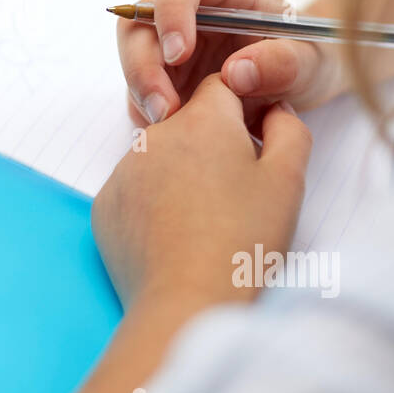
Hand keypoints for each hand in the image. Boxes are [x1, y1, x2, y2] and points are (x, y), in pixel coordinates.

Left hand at [91, 74, 311, 308]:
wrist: (187, 305)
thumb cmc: (243, 243)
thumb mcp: (287, 180)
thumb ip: (288, 128)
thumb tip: (274, 109)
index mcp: (202, 121)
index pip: (221, 87)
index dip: (242, 110)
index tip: (253, 145)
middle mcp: (154, 135)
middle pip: (188, 124)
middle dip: (211, 146)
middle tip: (234, 195)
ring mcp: (123, 171)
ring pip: (160, 157)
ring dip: (180, 174)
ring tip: (205, 221)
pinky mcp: (105, 205)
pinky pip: (134, 190)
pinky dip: (153, 204)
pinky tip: (174, 236)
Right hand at [118, 0, 338, 125]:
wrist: (307, 84)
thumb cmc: (311, 58)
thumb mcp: (313, 62)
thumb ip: (285, 62)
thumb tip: (236, 72)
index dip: (170, 8)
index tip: (179, 54)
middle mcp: (189, 13)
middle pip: (140, 21)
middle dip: (143, 66)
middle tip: (165, 109)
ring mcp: (172, 46)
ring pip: (134, 59)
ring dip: (142, 94)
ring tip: (170, 126)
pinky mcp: (166, 79)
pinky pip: (140, 93)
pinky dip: (149, 115)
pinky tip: (174, 134)